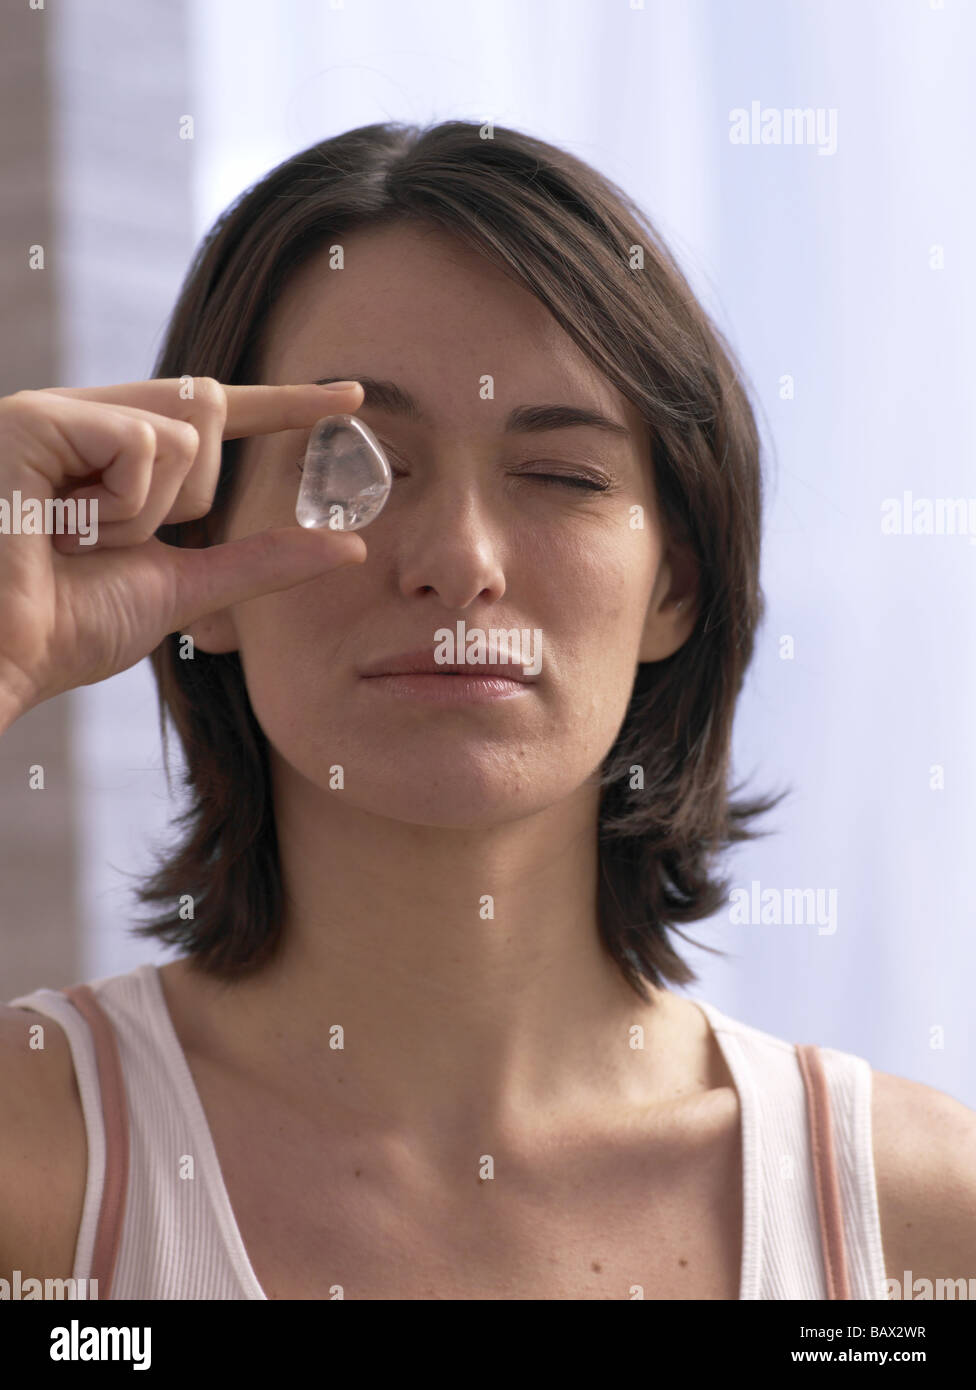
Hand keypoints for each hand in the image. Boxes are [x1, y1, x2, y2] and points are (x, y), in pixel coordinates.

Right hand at [0, 377, 365, 731]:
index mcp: (115, 457)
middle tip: (107, 547)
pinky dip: (121, 507)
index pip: (215, 415)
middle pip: (207, 409)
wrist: (2, 659)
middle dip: (187, 496)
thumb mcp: (182, 585)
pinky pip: (143, 444)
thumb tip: (351, 547)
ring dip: (146, 517)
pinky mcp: (36, 416)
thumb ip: (260, 561)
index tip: (354, 399)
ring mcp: (59, 413)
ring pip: (184, 435)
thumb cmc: (66, 629)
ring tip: (72, 544)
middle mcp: (87, 422)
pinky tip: (58, 528)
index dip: (285, 403)